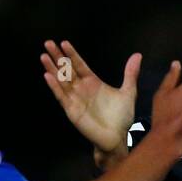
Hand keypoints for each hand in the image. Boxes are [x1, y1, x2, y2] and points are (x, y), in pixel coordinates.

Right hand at [41, 41, 140, 155]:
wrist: (117, 138)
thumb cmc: (122, 118)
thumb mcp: (128, 92)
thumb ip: (130, 74)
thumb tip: (137, 55)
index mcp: (93, 83)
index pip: (79, 65)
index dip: (72, 54)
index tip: (64, 42)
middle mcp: (82, 89)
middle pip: (67, 69)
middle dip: (57, 57)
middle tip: (48, 43)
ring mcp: (75, 99)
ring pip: (61, 81)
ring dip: (52, 69)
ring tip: (43, 56)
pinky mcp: (72, 110)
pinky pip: (61, 96)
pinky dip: (54, 86)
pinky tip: (48, 76)